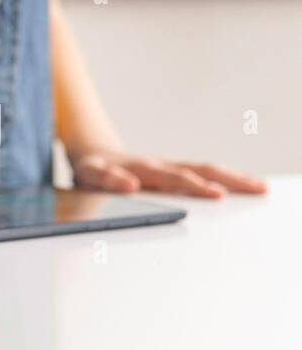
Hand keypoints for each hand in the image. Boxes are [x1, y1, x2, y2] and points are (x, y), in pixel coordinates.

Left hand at [70, 148, 268, 197]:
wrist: (95, 155)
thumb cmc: (94, 170)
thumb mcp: (91, 174)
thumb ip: (108, 178)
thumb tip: (132, 185)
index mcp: (140, 168)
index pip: (170, 177)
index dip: (190, 185)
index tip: (213, 194)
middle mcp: (158, 165)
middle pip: (194, 171)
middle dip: (220, 181)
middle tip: (247, 191)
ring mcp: (169, 167)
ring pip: (204, 170)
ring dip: (231, 178)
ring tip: (258, 186)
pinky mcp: (175, 171)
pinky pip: (204, 173)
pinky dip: (227, 178)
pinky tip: (247, 184)